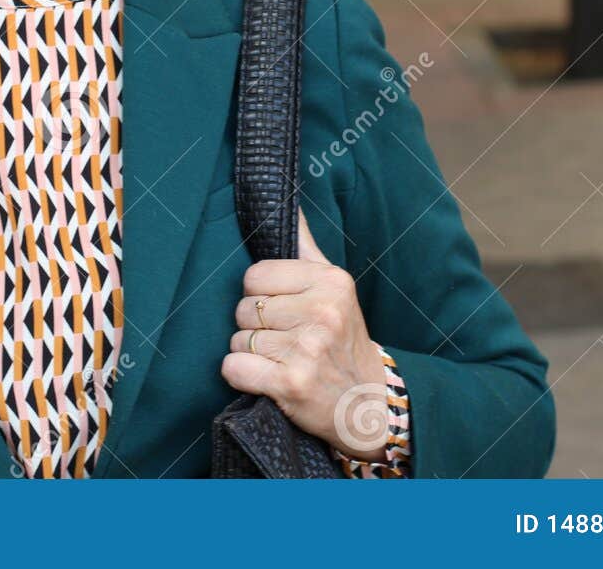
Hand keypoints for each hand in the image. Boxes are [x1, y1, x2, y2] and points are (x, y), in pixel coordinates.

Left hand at [220, 210, 390, 461]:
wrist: (368, 402)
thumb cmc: (342, 339)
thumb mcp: (333, 287)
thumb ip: (304, 245)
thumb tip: (285, 199)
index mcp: (330, 281)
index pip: (254, 276)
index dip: (260, 295)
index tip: (283, 311)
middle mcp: (322, 312)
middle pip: (243, 309)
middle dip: (254, 327)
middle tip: (285, 340)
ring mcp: (307, 349)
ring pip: (237, 340)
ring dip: (249, 354)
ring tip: (281, 360)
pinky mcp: (292, 383)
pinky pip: (233, 368)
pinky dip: (241, 376)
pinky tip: (267, 379)